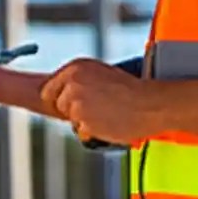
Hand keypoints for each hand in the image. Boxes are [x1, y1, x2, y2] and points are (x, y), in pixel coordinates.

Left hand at [39, 58, 165, 144]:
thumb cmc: (130, 89)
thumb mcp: (101, 74)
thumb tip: (61, 93)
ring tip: (105, 113)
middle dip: (72, 109)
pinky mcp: (83, 122)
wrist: (149, 104)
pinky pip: (82, 131)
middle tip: (96, 107)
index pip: (48, 89)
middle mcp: (72, 83)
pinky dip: (93, 131)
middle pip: (58, 104)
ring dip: (84, 120)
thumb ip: (78, 80)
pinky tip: (108, 122)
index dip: (60, 98)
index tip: (70, 102)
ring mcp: (76, 103)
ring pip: (71, 118)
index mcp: (76, 67)